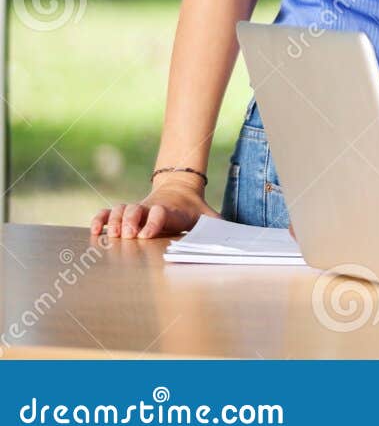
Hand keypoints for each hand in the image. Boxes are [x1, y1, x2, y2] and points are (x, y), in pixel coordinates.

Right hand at [91, 178, 217, 239]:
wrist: (180, 189)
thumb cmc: (193, 210)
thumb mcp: (208, 216)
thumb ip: (218, 226)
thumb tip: (236, 235)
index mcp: (170, 210)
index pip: (160, 212)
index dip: (153, 221)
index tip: (147, 235)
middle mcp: (150, 208)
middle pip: (135, 209)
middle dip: (131, 221)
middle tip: (130, 236)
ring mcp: (136, 209)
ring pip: (120, 210)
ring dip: (115, 221)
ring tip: (115, 235)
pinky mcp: (125, 213)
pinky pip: (107, 213)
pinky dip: (100, 220)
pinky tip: (96, 231)